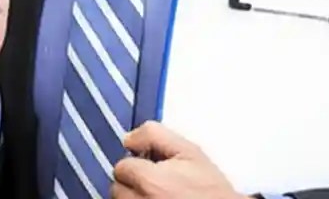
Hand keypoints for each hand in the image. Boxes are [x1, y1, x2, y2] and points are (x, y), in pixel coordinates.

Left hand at [112, 121, 244, 198]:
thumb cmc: (211, 190)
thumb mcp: (189, 151)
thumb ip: (155, 135)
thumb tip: (129, 138)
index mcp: (150, 181)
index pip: (122, 166)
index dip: (138, 163)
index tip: (151, 167)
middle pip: (118, 188)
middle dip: (133, 182)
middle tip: (156, 183)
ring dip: (134, 197)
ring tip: (158, 195)